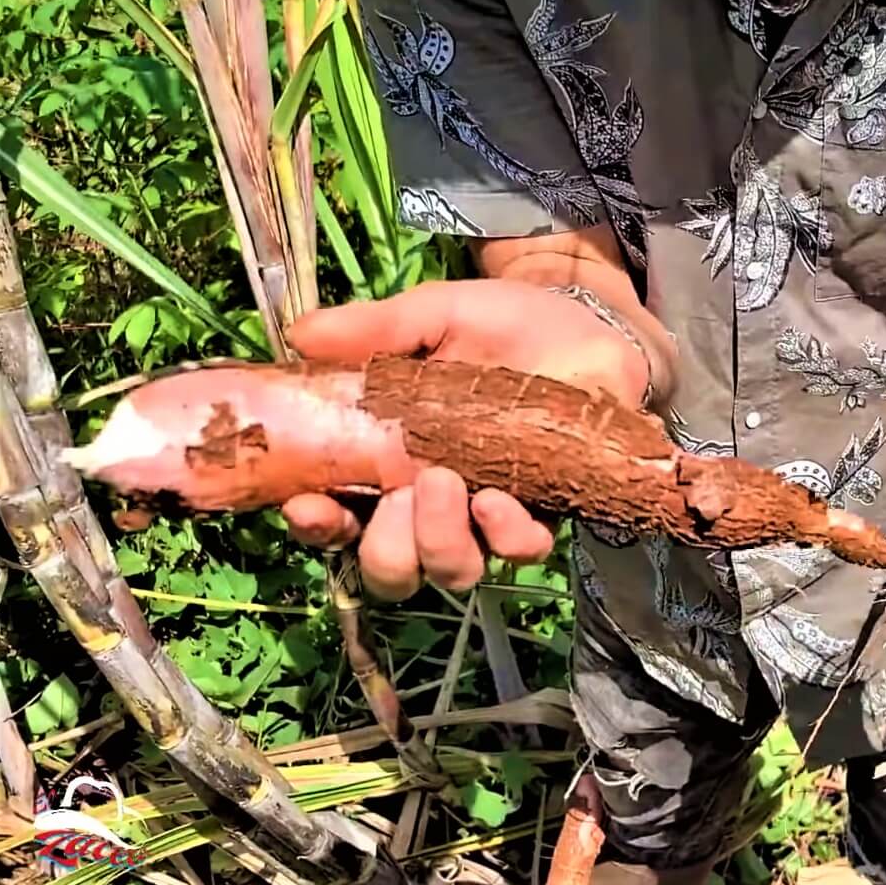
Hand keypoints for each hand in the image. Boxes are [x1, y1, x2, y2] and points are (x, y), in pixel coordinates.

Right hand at [280, 278, 655, 599]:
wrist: (584, 324)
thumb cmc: (502, 325)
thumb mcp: (435, 314)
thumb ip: (375, 328)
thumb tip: (301, 335)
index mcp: (385, 462)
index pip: (335, 517)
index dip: (316, 525)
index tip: (308, 504)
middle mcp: (428, 503)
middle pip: (391, 568)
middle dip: (386, 549)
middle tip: (399, 494)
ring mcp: (484, 515)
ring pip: (451, 570)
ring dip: (438, 542)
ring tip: (445, 481)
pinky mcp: (543, 513)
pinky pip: (520, 550)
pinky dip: (505, 535)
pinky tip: (497, 497)